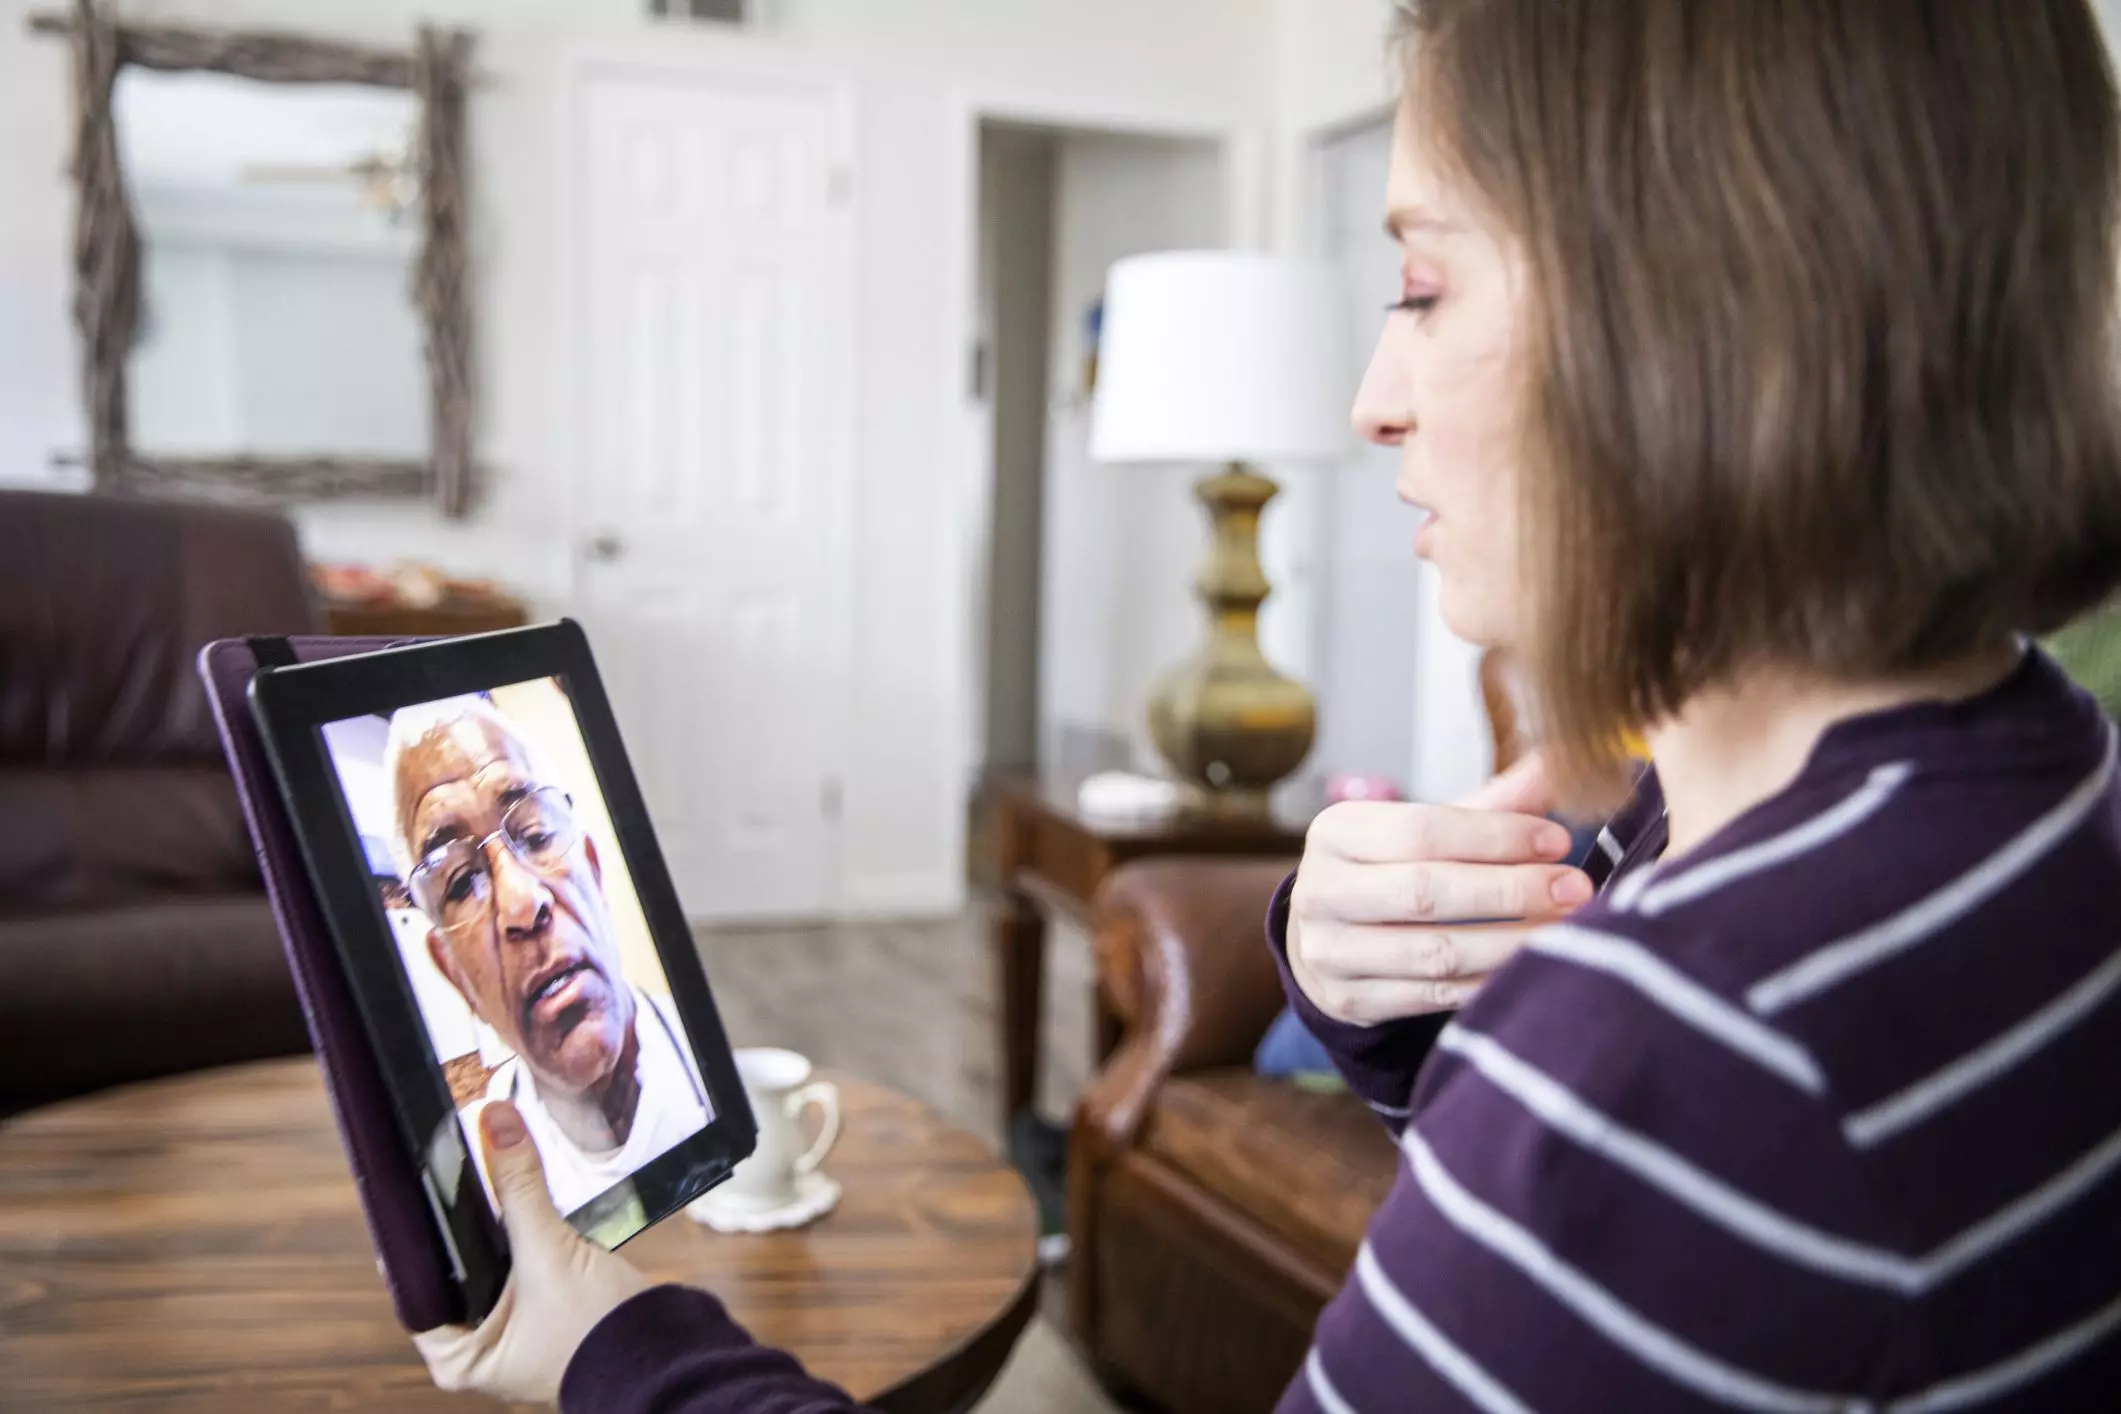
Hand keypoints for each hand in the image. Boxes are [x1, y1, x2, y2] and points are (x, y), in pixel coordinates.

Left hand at [413, 1102, 652, 1405]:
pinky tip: (520, 1202)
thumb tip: (496, 1123)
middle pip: (454, 1264)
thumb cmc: (600, 1336)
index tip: (419, 1177)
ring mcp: (511, 1329)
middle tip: (458, 1163)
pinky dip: (521, 1234)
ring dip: (494, 1223)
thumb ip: (520, 1188)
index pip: (415, 1281)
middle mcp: (476, 1347)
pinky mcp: (541, 1309)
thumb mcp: (550, 1256)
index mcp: (457, 1358)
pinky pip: (517, 1262)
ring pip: (487, 1260)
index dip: (419, 1229)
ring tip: (487, 1175)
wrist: (664, 1353)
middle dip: (464, 1218)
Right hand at [1288, 751, 1594, 1025]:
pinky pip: (1433, 996)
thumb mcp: (1420, 830)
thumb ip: (1486, 806)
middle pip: (1426, 891)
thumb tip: (1553, 765)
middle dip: (1511, 890)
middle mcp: (1320, 891)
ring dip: (1511, 942)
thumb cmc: (1388, 872)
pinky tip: (1531, 968)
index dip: (1496, 836)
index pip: (1422, 830)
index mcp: (1334, 832)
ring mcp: (1328, 952)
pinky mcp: (1348, 1001)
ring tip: (1566, 930)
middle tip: (1576, 888)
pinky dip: (1489, 984)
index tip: (1557, 841)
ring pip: (1434, 952)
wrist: (1327, 939)